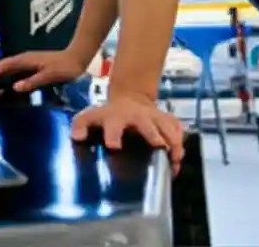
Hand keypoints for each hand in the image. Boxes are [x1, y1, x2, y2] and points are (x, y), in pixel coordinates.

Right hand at [0, 48, 87, 93]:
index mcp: (26, 60)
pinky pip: (15, 68)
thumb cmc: (65, 67)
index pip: (4, 65)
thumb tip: (15, 87)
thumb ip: (33, 81)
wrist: (78, 57)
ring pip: (9, 66)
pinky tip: (8, 81)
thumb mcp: (50, 75)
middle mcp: (25, 58)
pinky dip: (8, 74)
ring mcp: (29, 60)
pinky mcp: (33, 64)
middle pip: (4, 64)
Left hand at [70, 92, 184, 174]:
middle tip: (160, 148)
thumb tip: (77, 137)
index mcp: (116, 116)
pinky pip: (178, 129)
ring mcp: (155, 117)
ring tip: (174, 160)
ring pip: (168, 127)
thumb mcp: (91, 116)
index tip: (114, 146)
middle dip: (154, 135)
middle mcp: (138, 115)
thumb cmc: (109, 114)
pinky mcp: (168, 120)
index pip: (113, 124)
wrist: (130, 98)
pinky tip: (177, 159)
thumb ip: (81, 125)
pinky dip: (181, 142)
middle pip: (148, 124)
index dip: (113, 134)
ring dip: (173, 142)